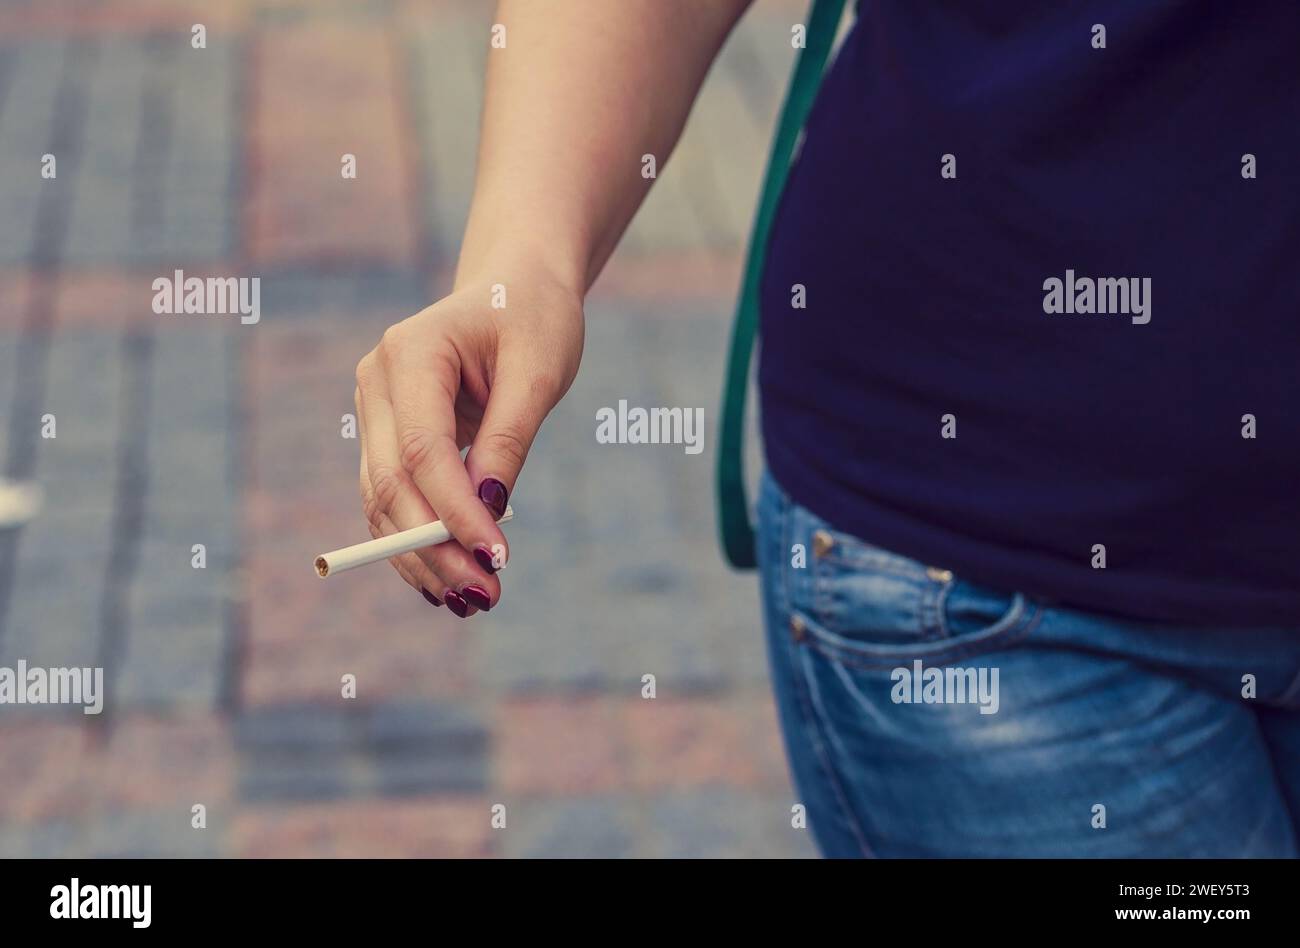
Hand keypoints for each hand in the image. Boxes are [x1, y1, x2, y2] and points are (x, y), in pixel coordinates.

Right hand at [354, 269, 583, 616]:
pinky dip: (416, 544)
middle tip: (485, 595)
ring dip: (422, 558)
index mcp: (409, 353)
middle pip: (391, 484)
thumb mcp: (538, 371)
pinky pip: (392, 501)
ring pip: (383, 502)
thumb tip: (488, 512)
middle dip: (435, 547)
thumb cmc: (533, 318)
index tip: (496, 556)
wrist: (512, 288)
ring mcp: (374, 413)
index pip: (422, 450)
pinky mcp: (386, 438)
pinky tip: (448, 582)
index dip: (454, 511)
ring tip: (474, 600)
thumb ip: (509, 438)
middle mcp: (376, 384)